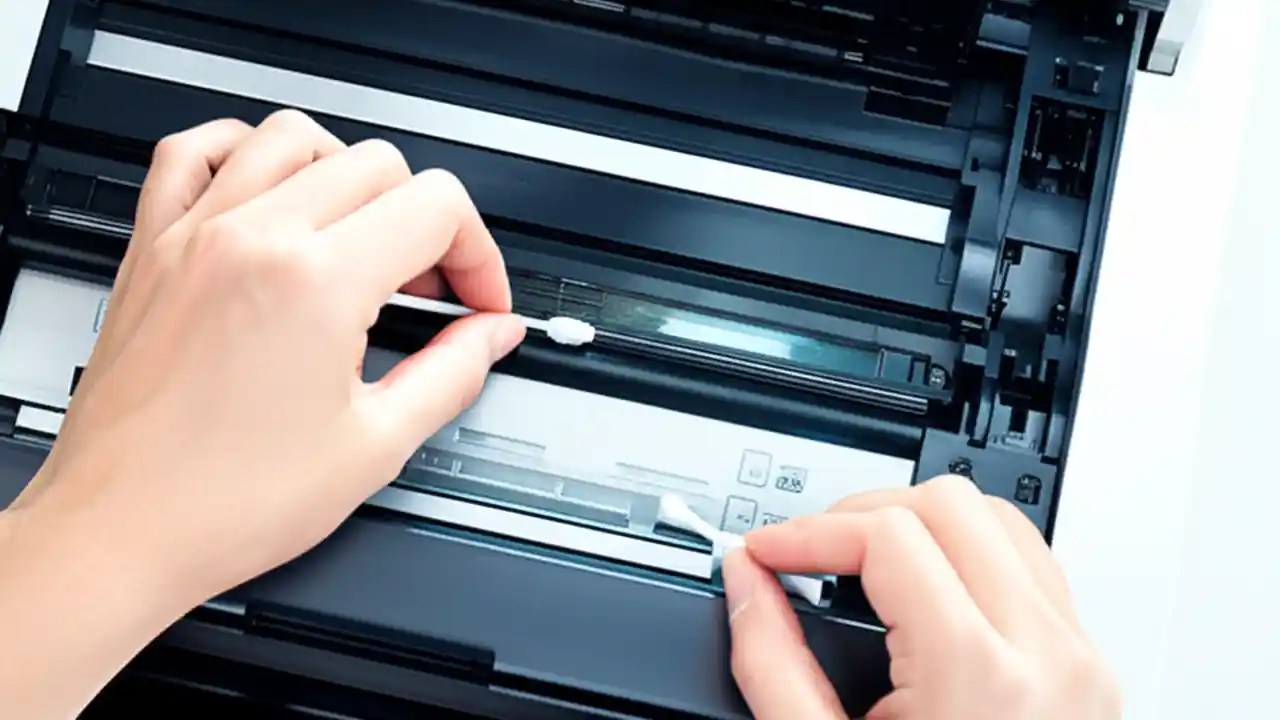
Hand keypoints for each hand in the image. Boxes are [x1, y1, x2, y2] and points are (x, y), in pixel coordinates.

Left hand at [0, 110, 523, 716]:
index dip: (479, 255)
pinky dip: (243, 153)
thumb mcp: (373, 446)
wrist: (119, 533)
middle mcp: (253, 239)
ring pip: (293, 136)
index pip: (435, 207)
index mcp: (316, 282)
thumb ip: (452, 373)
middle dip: (427, 222)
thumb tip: (491, 336)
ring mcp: (195, 235)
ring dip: (349, 175)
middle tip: (428, 290)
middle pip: (377, 165)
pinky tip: (271, 191)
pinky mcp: (152, 248)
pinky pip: (193, 152)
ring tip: (362, 235)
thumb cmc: (224, 503)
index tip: (475, 301)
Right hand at [722, 475, 1120, 719]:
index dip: (807, 532)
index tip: (767, 554)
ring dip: (921, 525)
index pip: (888, 535)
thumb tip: (746, 585)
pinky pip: (1030, 566)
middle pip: (950, 504)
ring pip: (1000, 519)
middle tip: (809, 554)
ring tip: (861, 566)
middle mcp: (1048, 655)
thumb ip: (771, 663)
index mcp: (980, 675)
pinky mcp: (1088, 670)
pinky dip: (968, 557)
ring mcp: (1079, 660)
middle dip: (863, 514)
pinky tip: (921, 596)